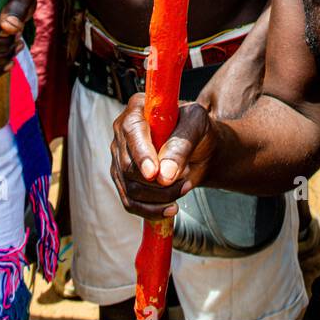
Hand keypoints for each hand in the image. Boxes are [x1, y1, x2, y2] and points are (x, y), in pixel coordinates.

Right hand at [110, 94, 216, 219]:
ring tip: (185, 187)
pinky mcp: (123, 180)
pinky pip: (131, 203)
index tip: (154, 173)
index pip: (132, 131)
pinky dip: (152, 210)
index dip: (141, 153)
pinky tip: (171, 207)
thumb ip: (181, 144)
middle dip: (158, 181)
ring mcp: (120, 157)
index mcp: (138, 108)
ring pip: (131, 188)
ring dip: (160, 196)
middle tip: (186, 178)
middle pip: (128, 165)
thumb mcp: (197, 125)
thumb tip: (164, 175)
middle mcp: (123, 132)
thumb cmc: (198, 129)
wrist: (199, 148)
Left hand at [196, 47, 262, 119]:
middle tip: (224, 87)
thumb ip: (201, 105)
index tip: (216, 91)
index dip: (211, 103)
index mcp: (221, 114)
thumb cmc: (228, 73)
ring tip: (233, 86)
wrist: (248, 61)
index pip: (212, 115)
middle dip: (221, 102)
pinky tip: (241, 85)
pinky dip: (242, 96)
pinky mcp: (255, 103)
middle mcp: (235, 116)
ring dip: (232, 100)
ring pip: (234, 108)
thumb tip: (196, 114)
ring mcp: (246, 110)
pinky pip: (244, 102)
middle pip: (224, 112)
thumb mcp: (208, 89)